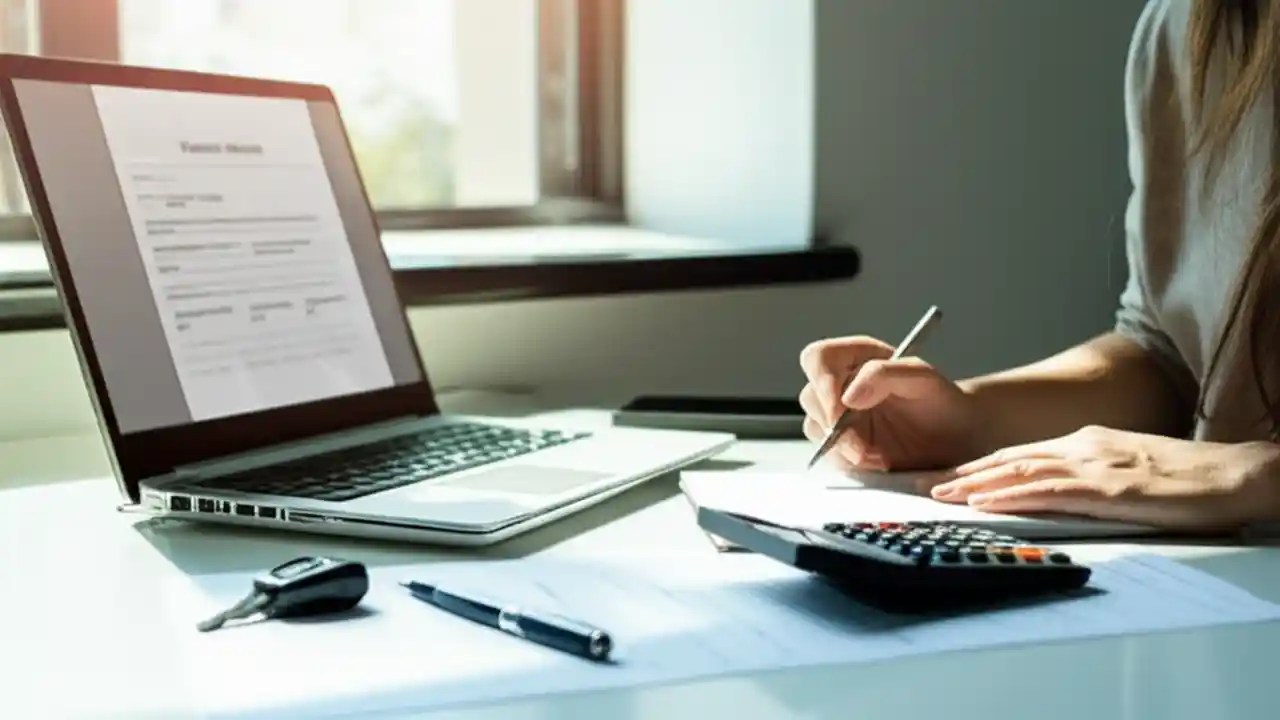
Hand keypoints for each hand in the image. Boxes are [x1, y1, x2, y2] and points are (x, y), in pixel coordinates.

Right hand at [798, 335, 985, 471]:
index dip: (821, 382)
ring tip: (878, 457)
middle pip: (811, 397)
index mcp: (855, 357)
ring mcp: (839, 416)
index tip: (841, 409)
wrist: (958, 436)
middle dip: (833, 425)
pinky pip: (829, 454)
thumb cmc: (943, 400)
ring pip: (815, 428)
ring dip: (841, 447)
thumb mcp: (923, 378)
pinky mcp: (843, 445)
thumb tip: (848, 396)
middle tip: (862, 447)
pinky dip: (849, 462)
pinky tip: (878, 462)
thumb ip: (884, 374)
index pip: (818, 359)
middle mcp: (841, 384)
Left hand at [929, 425, 1279, 528]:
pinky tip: (987, 503)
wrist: (1238, 472)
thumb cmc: (1188, 476)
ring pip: (1020, 470)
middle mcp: (1084, 446)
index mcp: (1088, 441)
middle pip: (1010, 457)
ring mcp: (1096, 466)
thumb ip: (1090, 476)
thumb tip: (1055, 490)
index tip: (947, 476)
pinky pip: (1050, 491)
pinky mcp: (1111, 490)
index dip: (979, 464)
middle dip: (965, 472)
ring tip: (941, 495)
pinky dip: (1012, 495)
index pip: (1020, 452)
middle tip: (926, 485)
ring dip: (976, 483)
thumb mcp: (1127, 469)